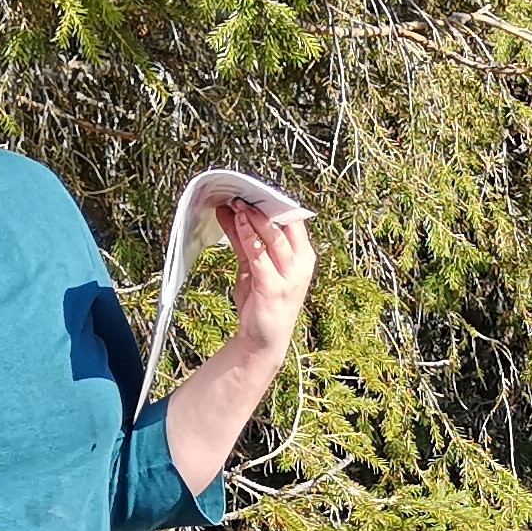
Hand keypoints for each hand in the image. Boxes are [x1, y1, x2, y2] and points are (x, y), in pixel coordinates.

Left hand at [220, 202, 315, 355]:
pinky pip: (260, 255)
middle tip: (242, 193)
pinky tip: (238, 222)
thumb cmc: (261, 302)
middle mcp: (301, 265)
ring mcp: (289, 277)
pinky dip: (248, 236)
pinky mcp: (273, 287)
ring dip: (255, 218)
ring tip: (238, 203)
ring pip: (274, 238)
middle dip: (263, 207)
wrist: (262, 340)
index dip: (274, 203)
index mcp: (302, 257)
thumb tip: (229, 212)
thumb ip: (243, 239)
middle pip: (284, 226)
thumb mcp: (252, 266)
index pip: (293, 221)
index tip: (254, 190)